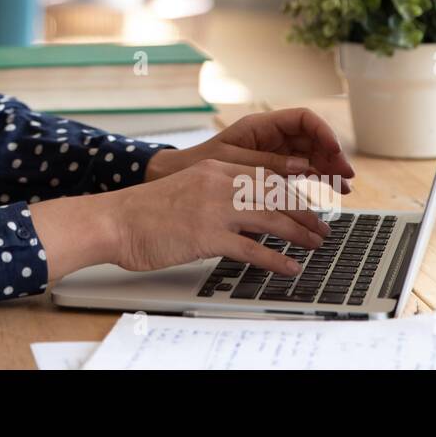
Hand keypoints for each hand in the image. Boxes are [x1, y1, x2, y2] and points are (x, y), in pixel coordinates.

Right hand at [107, 159, 331, 274]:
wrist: (115, 221)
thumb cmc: (144, 210)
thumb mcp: (185, 188)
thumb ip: (213, 192)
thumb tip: (241, 210)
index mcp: (213, 169)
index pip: (264, 174)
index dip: (291, 189)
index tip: (307, 200)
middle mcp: (218, 183)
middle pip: (275, 194)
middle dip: (303, 211)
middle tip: (320, 226)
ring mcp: (214, 209)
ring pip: (271, 217)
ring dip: (299, 232)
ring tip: (315, 244)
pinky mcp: (208, 236)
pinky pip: (253, 249)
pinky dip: (276, 260)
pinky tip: (290, 267)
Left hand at [145, 107, 353, 193]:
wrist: (176, 177)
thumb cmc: (198, 164)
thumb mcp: (232, 163)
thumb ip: (267, 164)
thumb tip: (303, 166)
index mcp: (260, 126)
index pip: (303, 119)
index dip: (323, 132)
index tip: (334, 151)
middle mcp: (270, 136)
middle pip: (312, 138)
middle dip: (331, 154)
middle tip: (345, 176)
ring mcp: (273, 152)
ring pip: (311, 155)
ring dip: (329, 169)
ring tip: (344, 188)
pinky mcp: (272, 170)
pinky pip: (301, 170)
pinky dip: (317, 180)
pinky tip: (330, 191)